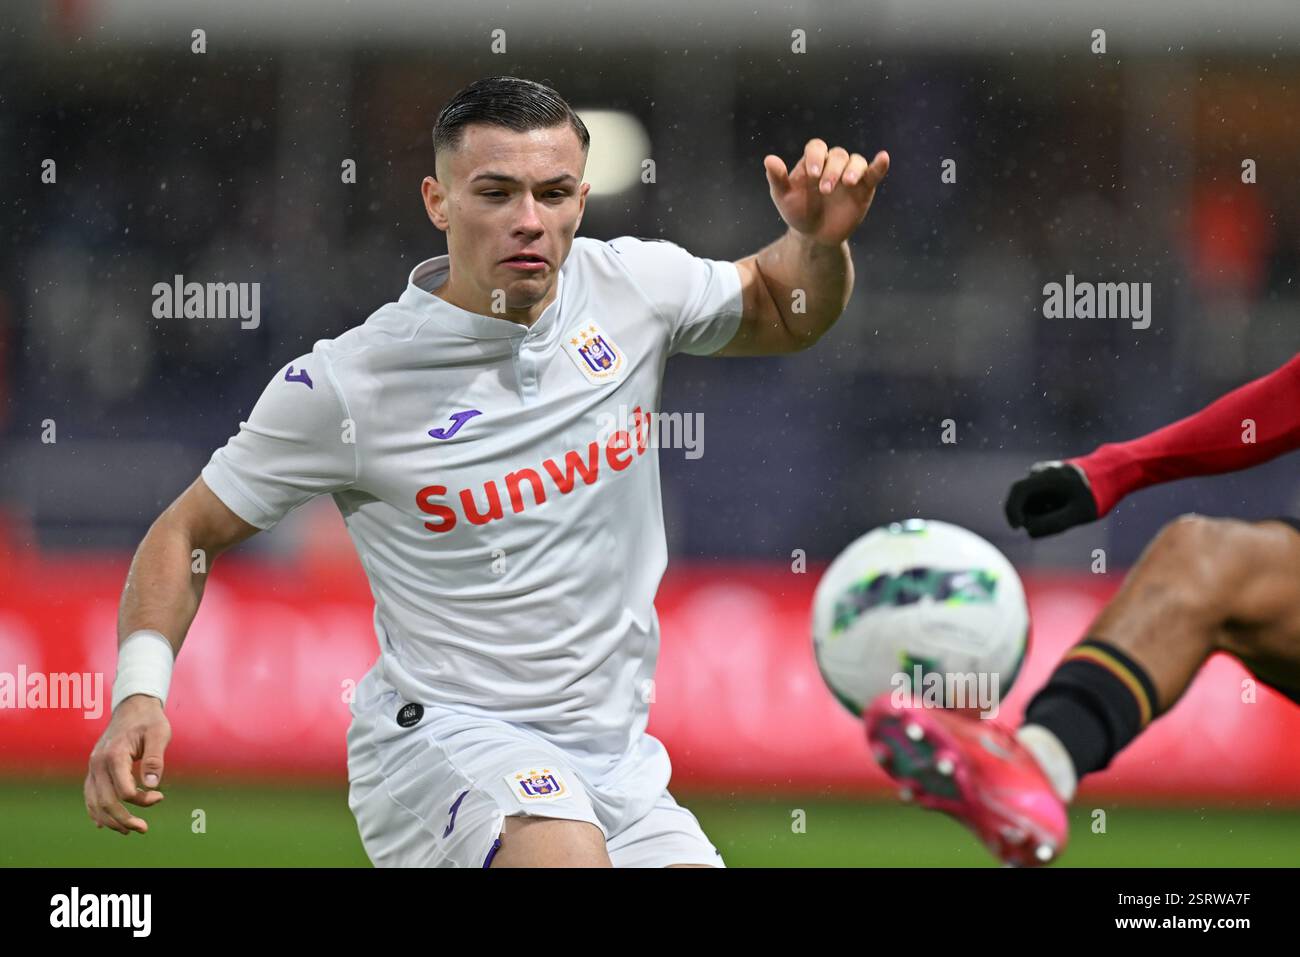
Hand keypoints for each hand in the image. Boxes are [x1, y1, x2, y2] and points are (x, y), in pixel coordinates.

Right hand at [84, 694, 169, 834]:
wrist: (133, 707)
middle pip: (106, 802)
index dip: (142, 800)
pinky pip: (90, 795)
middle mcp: (98, 763)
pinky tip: (104, 824)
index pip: (124, 790)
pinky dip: (96, 812)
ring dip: (110, 820)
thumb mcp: (160, 734)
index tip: (160, 797)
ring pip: (94, 802)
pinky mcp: (93, 770)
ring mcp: (93, 767)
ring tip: (128, 830)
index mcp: (115, 755)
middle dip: (124, 819)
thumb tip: (153, 786)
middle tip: (143, 829)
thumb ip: (156, 759)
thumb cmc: (149, 721)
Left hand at [764, 139, 889, 245]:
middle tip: (825, 191)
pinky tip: (882, 158)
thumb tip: (769, 159)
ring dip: (852, 169)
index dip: (815, 157)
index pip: (816, 148)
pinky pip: (873, 172)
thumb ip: (777, 179)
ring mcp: (850, 174)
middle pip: (837, 155)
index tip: (812, 175)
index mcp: (813, 162)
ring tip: (848, 183)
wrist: (815, 237)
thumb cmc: (798, 213)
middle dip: (832, 170)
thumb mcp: (784, 198)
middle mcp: (832, 164)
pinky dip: (879, 165)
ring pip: (855, 160)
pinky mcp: (865, 187)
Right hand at [1004, 461, 1099, 537]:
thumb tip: (1029, 532)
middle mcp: (1040, 471)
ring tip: (1065, 513)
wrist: (1112, 474)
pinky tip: (1063, 507)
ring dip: (1040, 512)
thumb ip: (1054, 524)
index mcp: (1047, 476)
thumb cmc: (1097, 494)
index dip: (1012, 510)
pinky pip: (1037, 495)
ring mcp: (1042, 472)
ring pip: (1030, 498)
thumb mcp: (1079, 513)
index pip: (1018, 491)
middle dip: (1032, 516)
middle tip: (1055, 525)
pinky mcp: (1046, 477)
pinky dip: (1045, 506)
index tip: (1017, 528)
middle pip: (1023, 498)